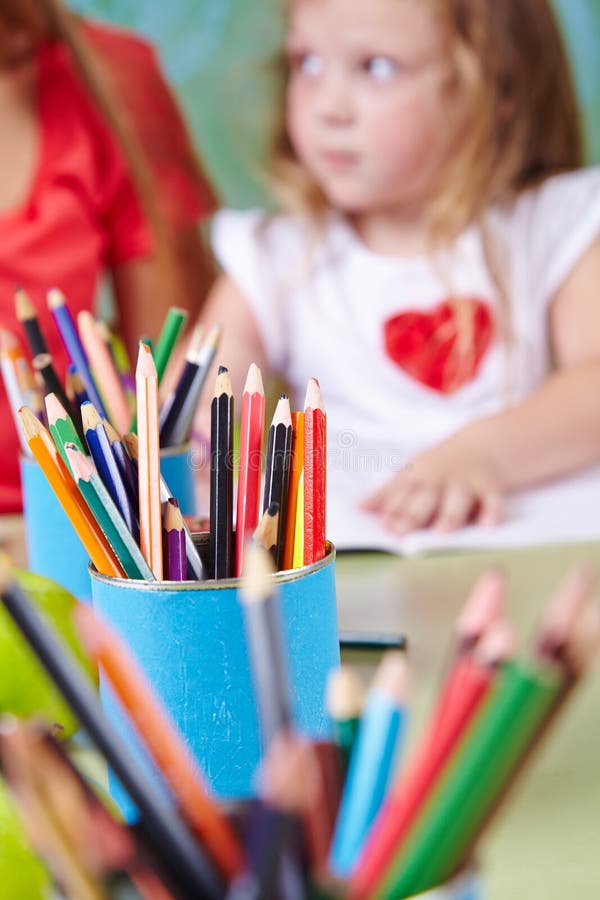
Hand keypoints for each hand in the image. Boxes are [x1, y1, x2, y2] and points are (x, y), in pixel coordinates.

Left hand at [361, 443, 503, 534]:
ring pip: (458, 500)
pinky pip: (493, 501)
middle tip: (402, 532)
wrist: (484, 445)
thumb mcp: (412, 474)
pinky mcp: (491, 487)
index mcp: (418, 477)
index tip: (383, 527)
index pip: (402, 494)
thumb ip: (387, 494)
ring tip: (442, 533)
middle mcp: (440, 480)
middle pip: (425, 498)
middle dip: (413, 514)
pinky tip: (488, 527)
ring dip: (449, 515)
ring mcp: (466, 483)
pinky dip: (493, 512)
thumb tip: (359, 509)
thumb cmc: (439, 468)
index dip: (392, 510)